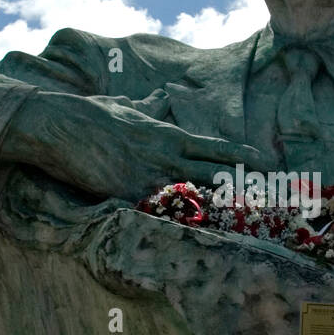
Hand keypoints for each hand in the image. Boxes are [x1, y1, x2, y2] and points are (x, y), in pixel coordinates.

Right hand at [0, 91, 265, 201]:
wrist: (59, 125)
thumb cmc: (89, 116)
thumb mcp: (124, 107)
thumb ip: (146, 106)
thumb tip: (158, 97)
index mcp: (167, 135)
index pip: (215, 147)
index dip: (243, 156)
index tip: (268, 162)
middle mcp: (165, 155)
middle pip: (215, 173)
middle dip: (244, 185)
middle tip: (274, 195)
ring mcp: (149, 175)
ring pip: (196, 195)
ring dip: (220, 208)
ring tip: (250, 220)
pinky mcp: (129, 194)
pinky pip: (161, 213)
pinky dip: (181, 223)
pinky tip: (204, 237)